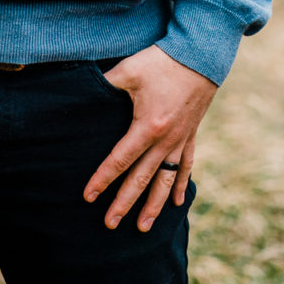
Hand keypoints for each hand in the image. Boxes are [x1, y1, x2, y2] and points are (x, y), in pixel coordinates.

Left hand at [83, 46, 216, 231]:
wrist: (200, 57)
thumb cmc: (161, 62)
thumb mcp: (128, 70)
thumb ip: (106, 84)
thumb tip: (82, 90)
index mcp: (147, 127)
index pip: (119, 160)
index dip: (102, 179)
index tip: (88, 197)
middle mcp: (165, 141)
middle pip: (140, 179)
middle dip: (124, 203)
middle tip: (109, 224)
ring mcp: (180, 141)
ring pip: (165, 181)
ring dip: (153, 206)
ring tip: (143, 227)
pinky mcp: (191, 135)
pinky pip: (186, 167)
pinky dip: (182, 186)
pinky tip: (178, 203)